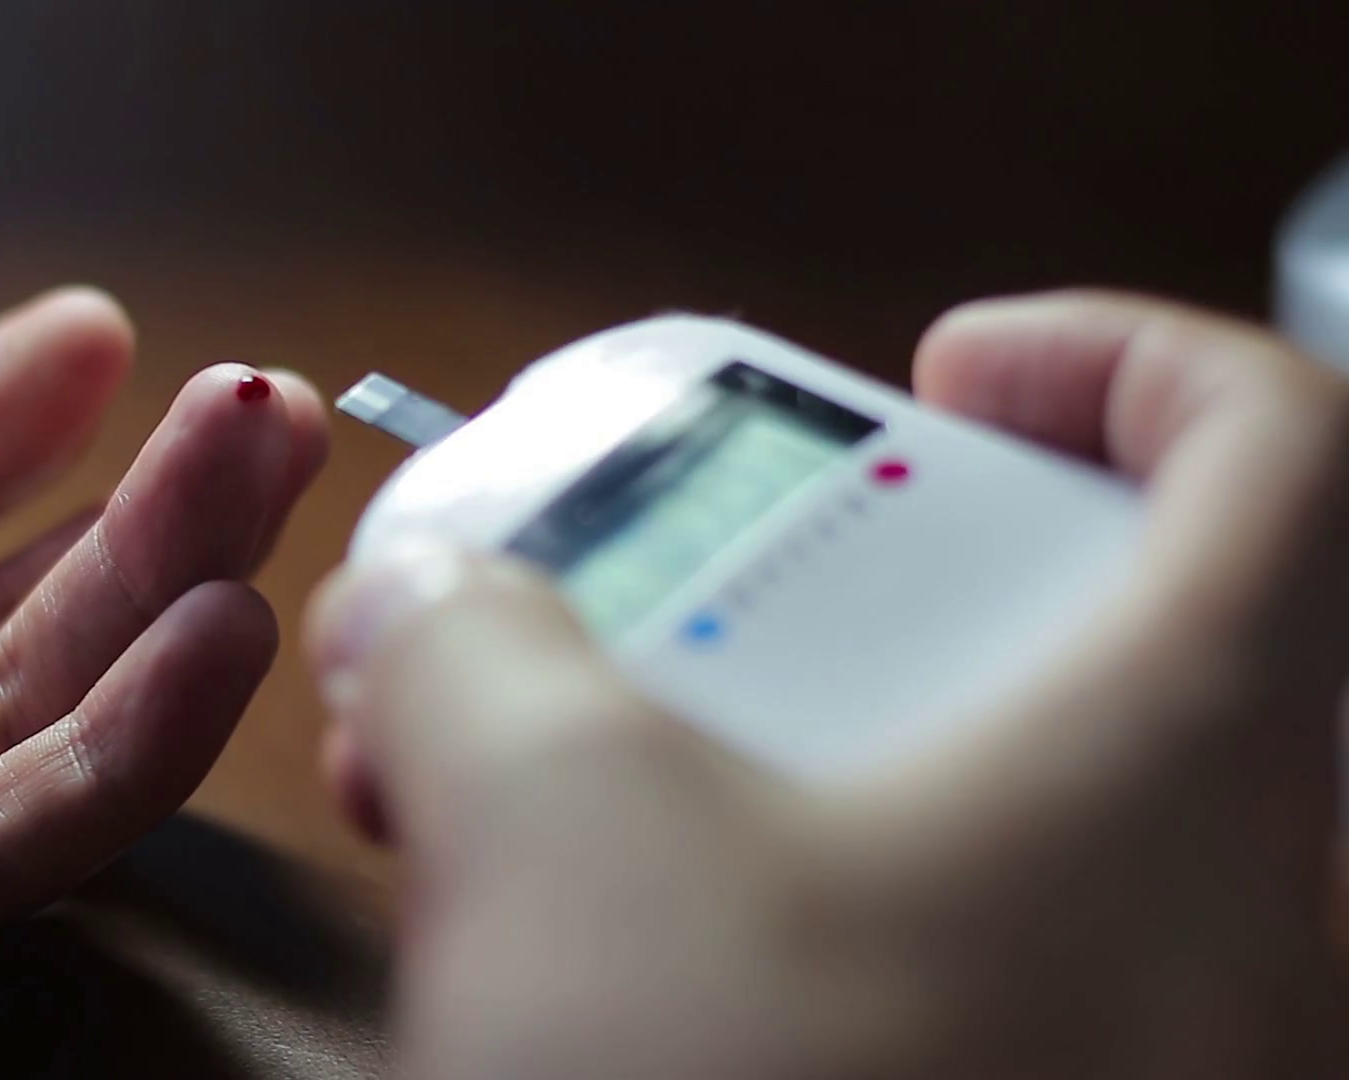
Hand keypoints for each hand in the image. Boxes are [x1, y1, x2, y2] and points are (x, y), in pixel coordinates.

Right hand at [310, 292, 1348, 1078]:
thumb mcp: (560, 836)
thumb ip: (475, 651)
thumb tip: (425, 597)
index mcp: (1193, 762)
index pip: (1276, 438)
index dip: (1107, 348)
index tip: (934, 366)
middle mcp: (1234, 906)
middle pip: (1089, 630)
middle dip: (838, 596)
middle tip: (671, 631)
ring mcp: (1153, 1034)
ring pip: (997, 816)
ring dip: (772, 772)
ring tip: (571, 812)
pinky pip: (959, 961)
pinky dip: (797, 915)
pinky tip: (623, 963)